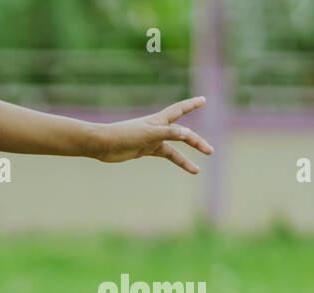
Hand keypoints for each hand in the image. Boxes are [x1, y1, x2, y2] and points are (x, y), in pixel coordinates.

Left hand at [90, 96, 213, 173]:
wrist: (103, 145)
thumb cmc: (124, 135)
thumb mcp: (149, 134)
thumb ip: (168, 133)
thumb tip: (187, 133)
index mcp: (159, 120)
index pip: (180, 109)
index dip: (192, 105)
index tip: (204, 100)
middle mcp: (158, 128)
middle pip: (182, 134)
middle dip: (196, 142)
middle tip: (210, 150)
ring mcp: (152, 140)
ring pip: (175, 148)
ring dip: (186, 158)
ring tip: (197, 170)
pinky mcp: (145, 150)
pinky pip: (164, 156)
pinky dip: (175, 162)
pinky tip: (183, 168)